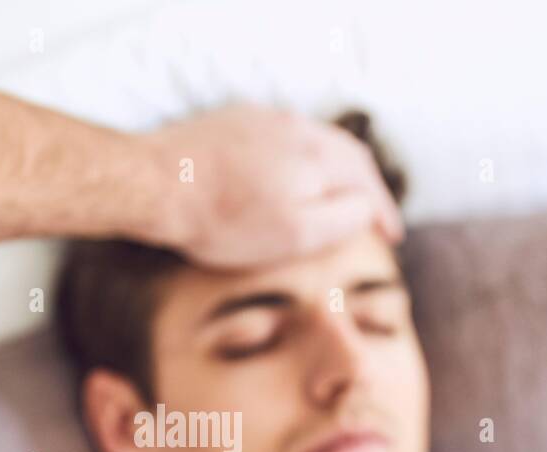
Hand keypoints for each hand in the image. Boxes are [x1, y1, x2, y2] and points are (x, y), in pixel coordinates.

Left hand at [143, 105, 403, 268]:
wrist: (156, 183)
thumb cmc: (221, 220)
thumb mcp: (292, 234)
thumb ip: (340, 219)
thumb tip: (366, 207)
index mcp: (317, 157)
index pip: (365, 181)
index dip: (381, 211)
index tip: (390, 236)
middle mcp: (295, 129)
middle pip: (345, 155)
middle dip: (364, 187)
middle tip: (373, 215)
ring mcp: (263, 120)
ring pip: (314, 142)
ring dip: (333, 170)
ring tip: (337, 196)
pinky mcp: (233, 121)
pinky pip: (280, 137)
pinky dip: (299, 159)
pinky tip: (289, 176)